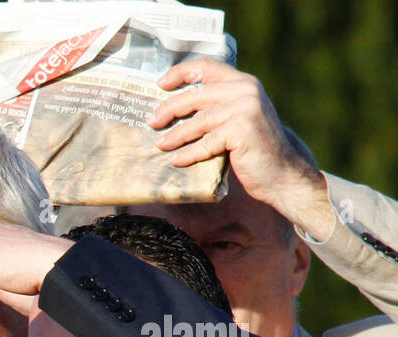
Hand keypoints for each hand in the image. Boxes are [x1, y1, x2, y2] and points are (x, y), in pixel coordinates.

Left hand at [152, 59, 334, 239]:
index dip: (180, 73)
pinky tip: (175, 161)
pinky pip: (206, 142)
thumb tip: (172, 110)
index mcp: (243, 82)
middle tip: (152, 122)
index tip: (160, 84)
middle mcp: (245, 90)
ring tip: (160, 145)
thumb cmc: (252, 148)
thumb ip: (215, 107)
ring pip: (198, 121)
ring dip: (175, 135)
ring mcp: (246, 108)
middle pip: (196, 95)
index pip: (207, 66)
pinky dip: (188, 154)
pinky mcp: (242, 129)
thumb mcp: (236, 118)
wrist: (281, 171)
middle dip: (169, 109)